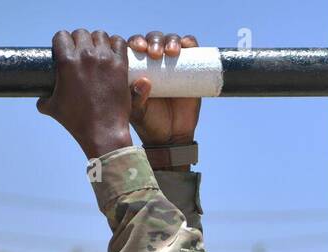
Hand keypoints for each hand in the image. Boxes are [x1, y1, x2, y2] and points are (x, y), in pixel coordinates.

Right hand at [36, 29, 133, 158]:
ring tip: (99, 52)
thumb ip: (43, 99)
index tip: (67, 50)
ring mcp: (104, 59)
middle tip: (83, 53)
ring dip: (98, 41)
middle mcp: (85, 56)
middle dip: (80, 41)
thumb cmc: (77, 121)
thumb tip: (40, 98)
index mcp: (66, 61)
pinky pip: (120, 43)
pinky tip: (113, 53)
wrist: (103, 131)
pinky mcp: (120, 66)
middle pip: (81, 33)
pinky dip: (116, 44)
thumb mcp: (52, 108)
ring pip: (100, 35)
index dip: (63, 42)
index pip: (61, 36)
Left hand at [127, 32, 202, 146]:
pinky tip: (187, 45)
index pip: (135, 45)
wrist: (171, 136)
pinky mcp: (192, 69)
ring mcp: (174, 64)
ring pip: (171, 40)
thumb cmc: (149, 122)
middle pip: (153, 39)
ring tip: (171, 52)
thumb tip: (144, 82)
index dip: (136, 42)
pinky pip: (191, 49)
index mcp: (138, 67)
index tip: (139, 49)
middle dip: (154, 41)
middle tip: (155, 53)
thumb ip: (135, 99)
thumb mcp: (137, 111)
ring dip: (171, 40)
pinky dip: (189, 42)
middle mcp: (155, 61)